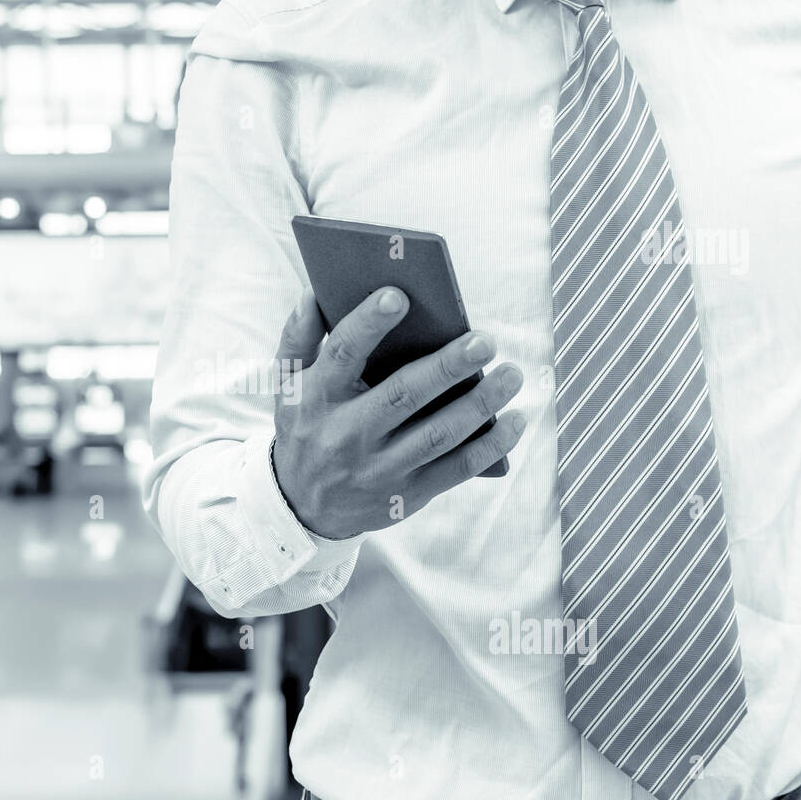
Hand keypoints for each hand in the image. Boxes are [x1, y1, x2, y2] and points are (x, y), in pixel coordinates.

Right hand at [271, 287, 526, 539]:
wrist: (303, 506)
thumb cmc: (304, 428)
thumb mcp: (286, 385)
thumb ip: (298, 336)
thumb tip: (313, 293)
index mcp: (316, 397)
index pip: (342, 354)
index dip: (367, 324)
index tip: (398, 294)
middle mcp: (346, 434)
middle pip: (402, 395)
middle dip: (447, 367)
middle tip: (485, 341)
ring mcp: (379, 468)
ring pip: (437, 434)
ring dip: (480, 404)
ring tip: (511, 375)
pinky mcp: (407, 493)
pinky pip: (456, 468)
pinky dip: (490, 446)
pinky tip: (515, 420)